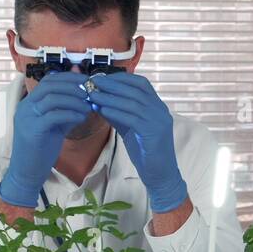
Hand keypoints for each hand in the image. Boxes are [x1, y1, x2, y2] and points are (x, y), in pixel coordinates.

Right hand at [0, 72, 92, 207]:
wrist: (28, 171)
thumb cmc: (43, 148)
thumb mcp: (56, 125)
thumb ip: (67, 109)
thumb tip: (85, 96)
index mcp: (30, 102)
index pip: (49, 80)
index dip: (69, 77)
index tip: (87, 81)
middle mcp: (26, 106)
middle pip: (50, 85)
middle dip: (73, 86)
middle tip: (90, 92)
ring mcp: (27, 117)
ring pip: (52, 98)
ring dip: (74, 100)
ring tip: (89, 106)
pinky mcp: (33, 130)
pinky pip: (54, 115)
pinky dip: (70, 114)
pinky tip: (82, 118)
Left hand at [86, 72, 187, 212]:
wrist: (160, 174)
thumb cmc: (145, 152)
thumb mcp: (131, 128)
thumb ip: (118, 114)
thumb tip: (98, 101)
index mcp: (157, 106)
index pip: (141, 83)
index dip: (121, 78)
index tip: (101, 77)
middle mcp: (160, 110)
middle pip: (135, 90)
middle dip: (112, 85)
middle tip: (92, 82)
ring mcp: (159, 121)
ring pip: (132, 103)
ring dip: (110, 97)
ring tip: (92, 95)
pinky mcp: (154, 133)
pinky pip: (132, 118)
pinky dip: (116, 112)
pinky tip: (102, 110)